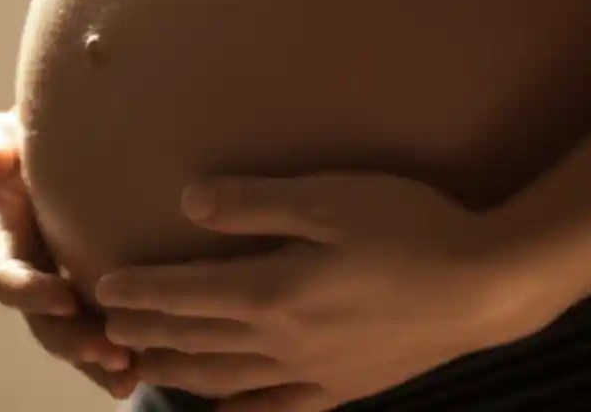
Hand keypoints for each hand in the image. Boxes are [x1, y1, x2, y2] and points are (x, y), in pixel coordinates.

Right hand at [0, 109, 139, 399]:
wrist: (58, 147)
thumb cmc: (22, 137)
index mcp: (2, 244)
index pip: (8, 280)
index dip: (32, 294)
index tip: (65, 298)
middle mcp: (29, 277)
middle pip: (46, 325)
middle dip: (75, 343)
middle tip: (111, 354)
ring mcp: (60, 292)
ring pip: (77, 339)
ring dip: (101, 361)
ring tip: (132, 375)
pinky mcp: (93, 295)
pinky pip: (107, 331)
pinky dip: (127, 352)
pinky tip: (151, 364)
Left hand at [93, 172, 553, 410]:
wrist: (487, 286)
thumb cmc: (408, 228)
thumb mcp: (328, 199)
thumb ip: (254, 204)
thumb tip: (187, 202)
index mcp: (274, 292)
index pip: (187, 296)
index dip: (142, 292)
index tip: (103, 288)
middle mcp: (283, 341)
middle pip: (198, 340)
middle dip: (148, 334)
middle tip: (107, 331)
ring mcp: (314, 371)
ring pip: (227, 378)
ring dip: (179, 372)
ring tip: (143, 368)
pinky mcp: (346, 386)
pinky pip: (279, 407)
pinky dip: (242, 408)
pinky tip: (224, 410)